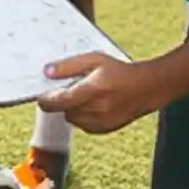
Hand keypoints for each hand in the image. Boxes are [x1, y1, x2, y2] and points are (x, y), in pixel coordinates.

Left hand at [36, 52, 159, 133]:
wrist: (147, 88)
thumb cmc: (120, 70)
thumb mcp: (94, 59)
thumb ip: (69, 66)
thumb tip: (47, 72)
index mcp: (91, 90)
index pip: (57, 102)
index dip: (45, 99)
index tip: (41, 95)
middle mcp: (95, 109)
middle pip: (63, 111)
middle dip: (62, 101)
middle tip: (71, 88)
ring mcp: (100, 122)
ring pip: (72, 119)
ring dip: (72, 109)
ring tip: (85, 95)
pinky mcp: (104, 129)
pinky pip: (83, 125)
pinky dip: (83, 116)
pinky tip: (94, 104)